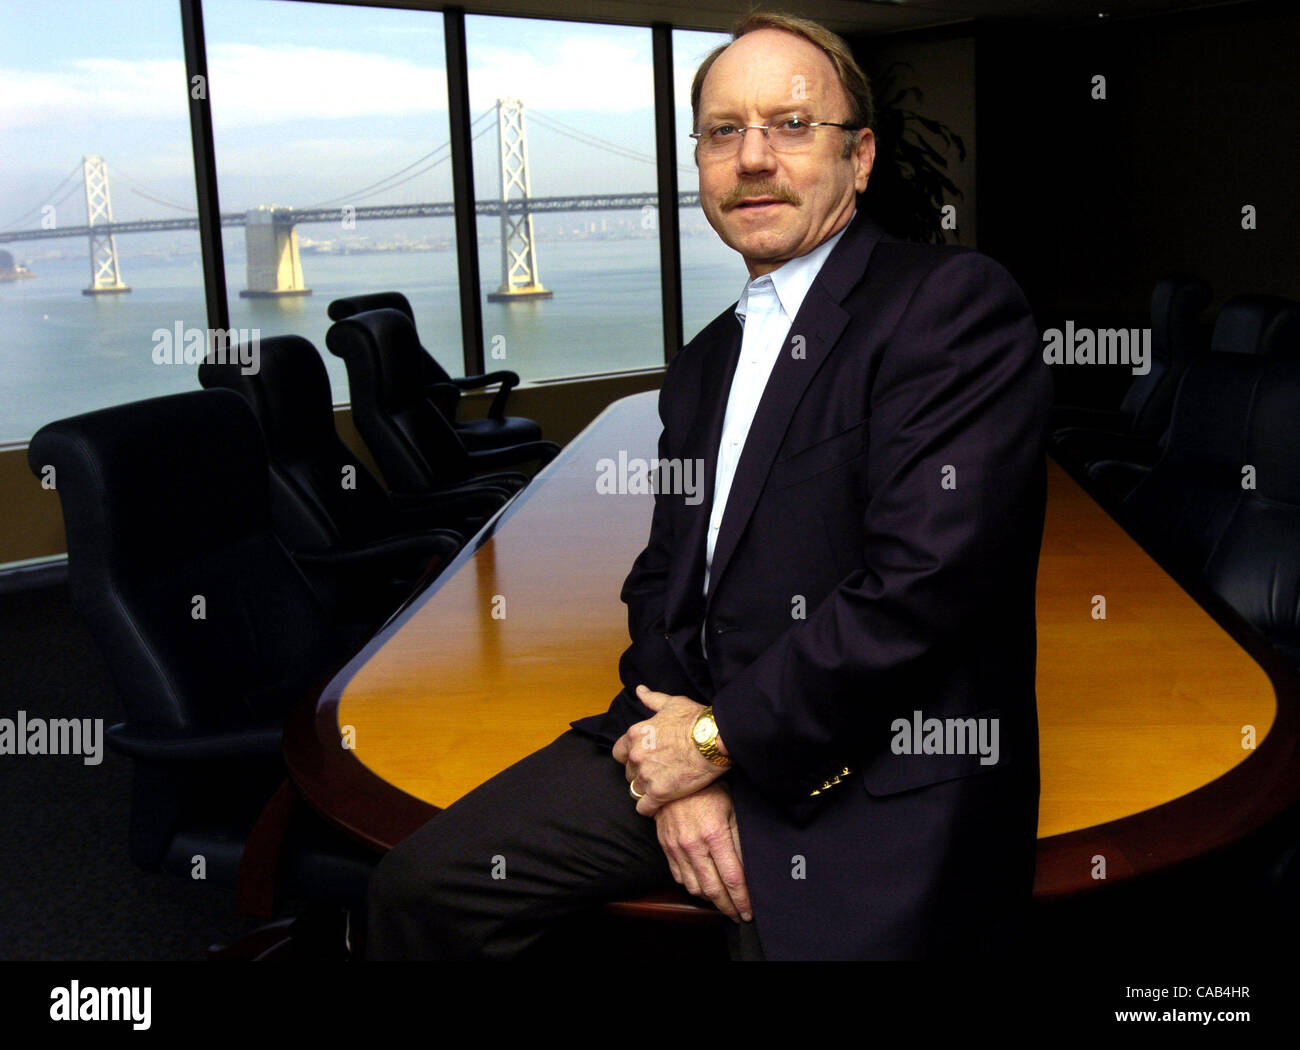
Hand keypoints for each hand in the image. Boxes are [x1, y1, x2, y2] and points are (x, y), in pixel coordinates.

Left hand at [613, 685, 725, 815]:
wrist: (714, 739)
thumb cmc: (695, 719)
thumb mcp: (672, 704)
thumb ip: (652, 699)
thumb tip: (640, 690)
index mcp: (635, 735)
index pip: (618, 753)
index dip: (630, 757)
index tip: (643, 758)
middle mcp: (636, 756)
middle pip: (628, 773)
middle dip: (640, 774)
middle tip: (658, 773)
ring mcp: (647, 775)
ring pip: (635, 791)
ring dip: (645, 791)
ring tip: (661, 788)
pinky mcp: (660, 793)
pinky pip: (644, 808)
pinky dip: (649, 808)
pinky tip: (660, 804)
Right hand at [654, 781, 751, 922]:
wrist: (674, 774)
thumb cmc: (710, 788)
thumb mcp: (732, 809)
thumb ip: (740, 841)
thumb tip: (750, 871)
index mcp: (714, 834)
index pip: (732, 878)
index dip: (742, 900)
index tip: (749, 912)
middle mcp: (693, 845)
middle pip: (712, 889)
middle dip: (728, 907)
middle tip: (738, 915)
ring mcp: (676, 847)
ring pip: (694, 887)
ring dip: (710, 900)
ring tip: (723, 903)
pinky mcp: (666, 846)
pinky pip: (678, 876)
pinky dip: (692, 887)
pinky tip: (703, 887)